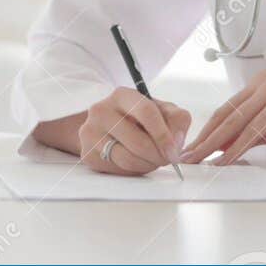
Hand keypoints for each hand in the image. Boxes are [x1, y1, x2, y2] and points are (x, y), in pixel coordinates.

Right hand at [77, 88, 191, 175]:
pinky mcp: (87, 154)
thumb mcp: (161, 110)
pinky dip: (134, 170)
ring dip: (148, 165)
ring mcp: (90, 132)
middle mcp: (101, 110)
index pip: (147, 112)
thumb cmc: (139, 118)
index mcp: (122, 95)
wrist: (106, 126)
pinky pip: (119, 170)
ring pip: (128, 159)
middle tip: (167, 160)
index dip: (164, 135)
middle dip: (159, 156)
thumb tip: (177, 141)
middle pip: (139, 142)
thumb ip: (177, 120)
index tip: (174, 152)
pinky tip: (137, 162)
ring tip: (153, 160)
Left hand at [181, 70, 265, 164]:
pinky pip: (253, 130)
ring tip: (200, 160)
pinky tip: (224, 160)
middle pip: (227, 114)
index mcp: (260, 84)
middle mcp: (263, 81)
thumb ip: (249, 134)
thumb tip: (222, 149)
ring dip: (215, 144)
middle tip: (188, 156)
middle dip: (205, 138)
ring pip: (236, 122)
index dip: (208, 130)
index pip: (227, 110)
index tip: (194, 148)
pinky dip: (237, 147)